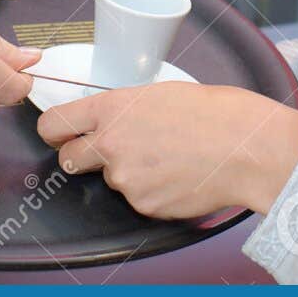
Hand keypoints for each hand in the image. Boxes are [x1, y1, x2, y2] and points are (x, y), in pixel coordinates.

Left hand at [36, 82, 297, 218]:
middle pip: (68, 159)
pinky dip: (151, 190)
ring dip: (129, 172)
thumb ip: (126, 107)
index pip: (54, 123)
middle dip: (81, 157)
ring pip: (111, 179)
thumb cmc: (214, 113)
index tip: (56, 133)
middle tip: (108, 152)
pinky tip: (176, 175)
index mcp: (112, 108)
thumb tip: (113, 117)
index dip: (52, 130)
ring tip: (167, 158)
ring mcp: (125, 178)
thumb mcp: (160, 92)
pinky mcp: (143, 204)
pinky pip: (137, 198)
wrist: (244, 148)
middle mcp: (110, 143)